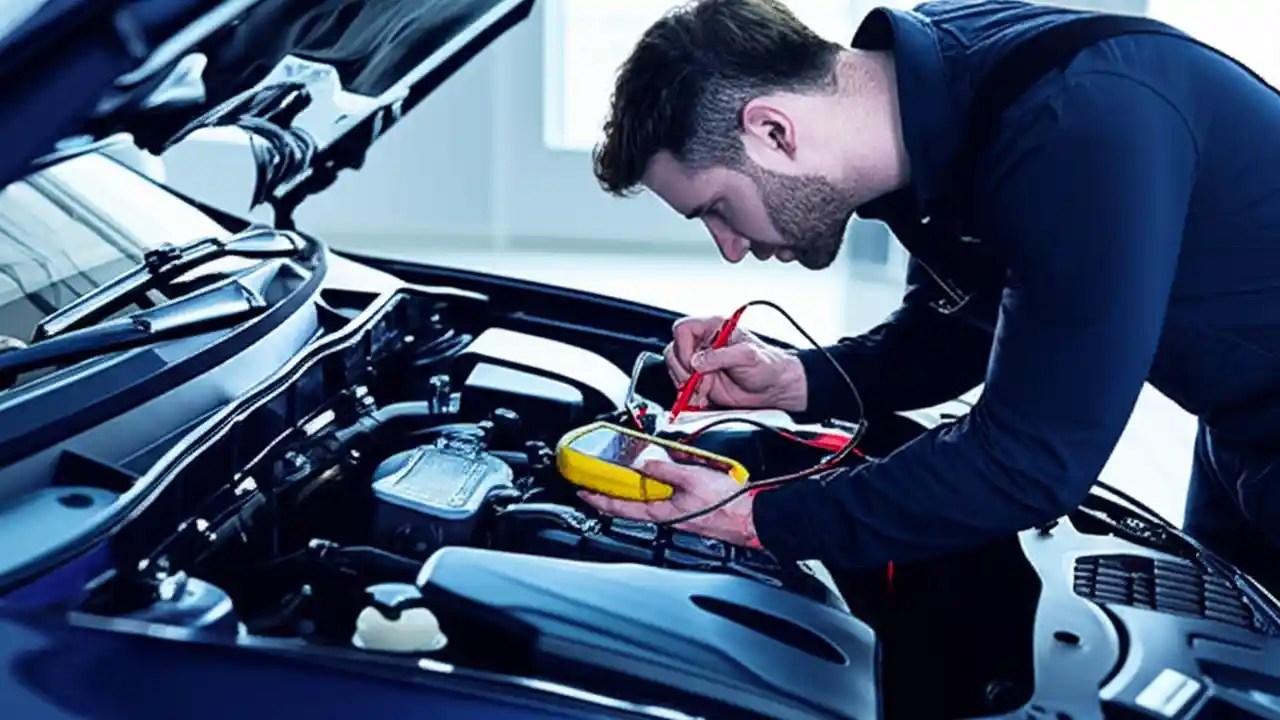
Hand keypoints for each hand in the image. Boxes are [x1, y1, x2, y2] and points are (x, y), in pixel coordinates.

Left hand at [577, 460, 761, 547]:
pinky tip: (660, 473)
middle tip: (596, 482)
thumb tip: (645, 463)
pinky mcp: (689, 509)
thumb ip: (667, 470)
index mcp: (663, 511)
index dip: (599, 499)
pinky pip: (665, 496)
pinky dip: (657, 484)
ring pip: (648, 499)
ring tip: (625, 472)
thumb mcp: (693, 479)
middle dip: (613, 492)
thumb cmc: (729, 505)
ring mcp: (678, 513)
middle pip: (631, 504)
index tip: (583, 492)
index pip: (621, 506)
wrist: (752, 517)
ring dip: (635, 486)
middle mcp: (667, 515)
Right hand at [663, 316, 807, 411]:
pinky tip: (704, 398)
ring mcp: (701, 364)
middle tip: (702, 381)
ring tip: (706, 389)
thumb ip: (721, 356)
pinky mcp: (701, 381)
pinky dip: (689, 396)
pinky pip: (682, 387)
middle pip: (674, 351)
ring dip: (687, 384)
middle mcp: (704, 344)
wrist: (775, 388)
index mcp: (714, 328)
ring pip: (675, 371)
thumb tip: (697, 362)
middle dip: (685, 370)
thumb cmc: (768, 365)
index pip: (683, 329)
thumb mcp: (747, 356)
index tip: (695, 364)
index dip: (684, 347)